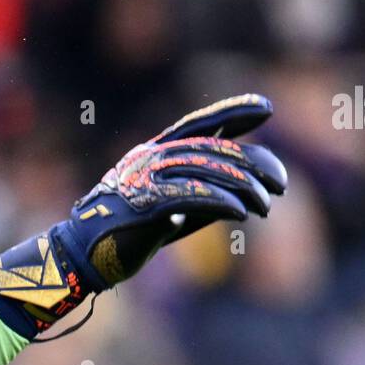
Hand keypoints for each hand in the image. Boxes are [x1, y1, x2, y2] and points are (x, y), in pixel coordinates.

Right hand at [0, 94, 287, 337]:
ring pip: (207, 170)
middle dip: (253, 163)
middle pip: (213, 148)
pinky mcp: (145, 202)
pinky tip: (242, 213)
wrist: (83, 257)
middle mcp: (150, 156)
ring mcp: (145, 177)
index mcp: (153, 152)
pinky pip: (191, 195)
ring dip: (244, 187)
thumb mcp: (173, 209)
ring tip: (266, 205)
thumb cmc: (128, 234)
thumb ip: (202, 194)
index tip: (266, 107)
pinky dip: (221, 202)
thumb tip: (246, 189)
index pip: (198, 123)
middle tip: (281, 183)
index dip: (232, 111)